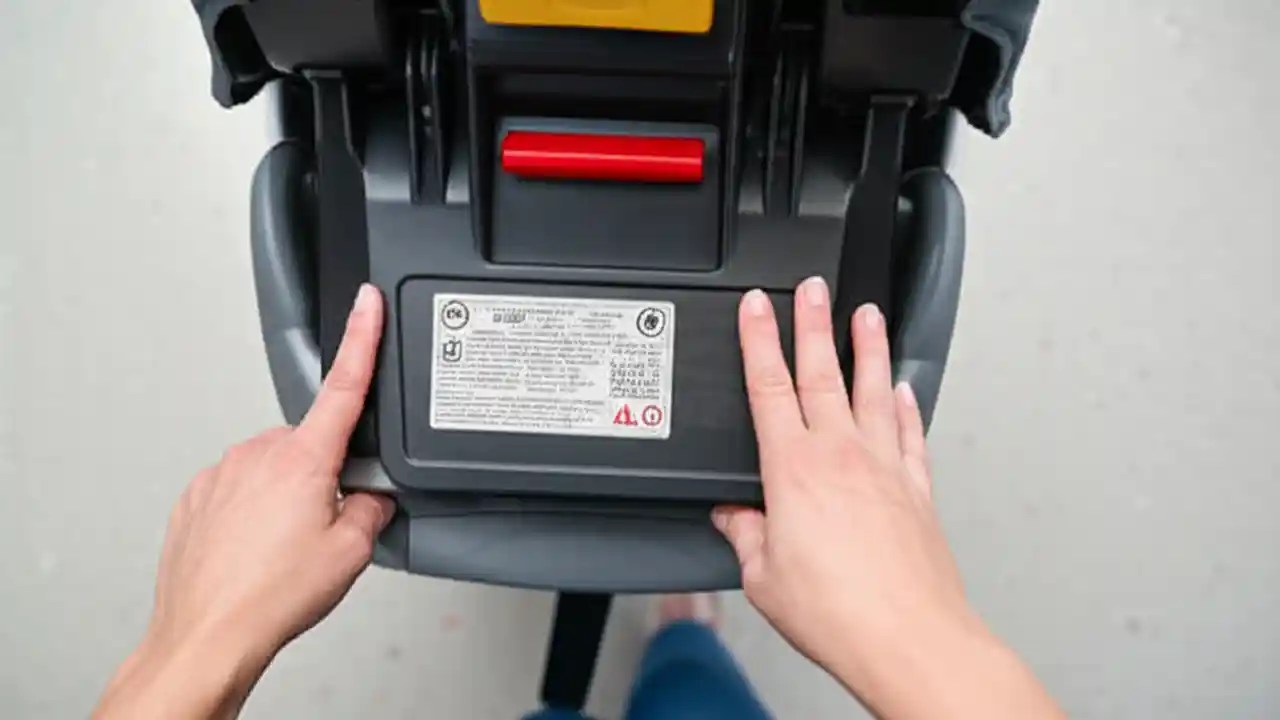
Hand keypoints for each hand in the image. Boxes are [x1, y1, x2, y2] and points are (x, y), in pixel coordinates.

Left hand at [95, 284, 393, 719]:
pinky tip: (257, 552)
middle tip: (324, 526)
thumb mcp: (351, 551)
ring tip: (285, 549)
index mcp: (303, 459)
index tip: (367, 302)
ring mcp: (221, 474)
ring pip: (273, 469)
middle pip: (310, 444)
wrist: (208, 634)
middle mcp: (257, 455)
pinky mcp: (195, 498)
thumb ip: (373, 507)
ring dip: (286, 497)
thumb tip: (372, 495)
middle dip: (324, 475)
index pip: (344, 384)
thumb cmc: (271, 596)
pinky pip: (238, 491)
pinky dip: (252, 514)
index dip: (362, 337)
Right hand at [715, 278, 1061, 718]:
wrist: (909, 638)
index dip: (759, 338)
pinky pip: (911, 434)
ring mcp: (885, 468)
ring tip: (866, 313)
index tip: (756, 305)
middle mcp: (842, 456)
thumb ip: (745, 536)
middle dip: (813, 322)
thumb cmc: (839, 612)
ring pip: (874, 389)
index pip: (769, 385)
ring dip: (868, 347)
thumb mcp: (764, 578)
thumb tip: (732, 517)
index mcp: (794, 470)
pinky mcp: (917, 491)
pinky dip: (908, 407)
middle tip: (814, 286)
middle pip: (822, 372)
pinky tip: (906, 391)